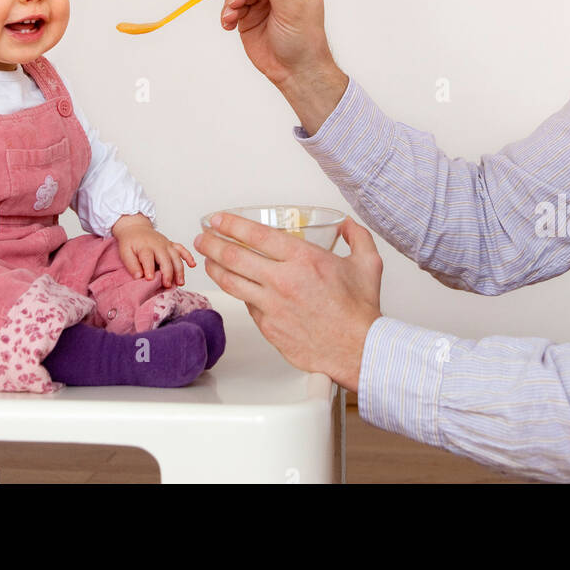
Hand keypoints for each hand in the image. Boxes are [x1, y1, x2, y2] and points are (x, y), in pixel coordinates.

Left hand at [111, 214, 195, 284]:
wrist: (135, 228)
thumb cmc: (130, 242)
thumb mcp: (125, 252)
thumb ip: (131, 264)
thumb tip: (138, 276)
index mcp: (145, 247)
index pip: (148, 258)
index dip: (149, 269)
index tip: (150, 279)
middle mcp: (158, 245)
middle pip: (165, 258)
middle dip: (168, 272)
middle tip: (167, 285)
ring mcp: (166, 244)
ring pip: (176, 256)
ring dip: (179, 269)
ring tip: (180, 282)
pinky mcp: (171, 245)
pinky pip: (182, 249)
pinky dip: (188, 256)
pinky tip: (192, 265)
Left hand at [194, 212, 383, 391]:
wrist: (358, 349)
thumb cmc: (360, 311)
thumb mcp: (367, 263)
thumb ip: (356, 237)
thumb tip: (346, 225)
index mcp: (303, 259)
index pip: (256, 235)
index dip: (231, 224)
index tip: (218, 219)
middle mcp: (283, 281)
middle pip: (233, 257)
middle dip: (211, 243)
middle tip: (203, 237)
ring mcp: (272, 306)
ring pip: (231, 283)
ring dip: (214, 268)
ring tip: (207, 260)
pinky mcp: (269, 327)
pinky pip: (247, 306)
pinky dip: (239, 293)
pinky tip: (237, 287)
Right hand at [219, 0, 333, 90]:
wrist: (295, 71)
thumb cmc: (304, 39)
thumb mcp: (291, 8)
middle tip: (236, 2)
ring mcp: (263, 0)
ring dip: (232, 1)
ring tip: (231, 17)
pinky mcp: (249, 15)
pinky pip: (232, 7)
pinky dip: (227, 13)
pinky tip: (227, 24)